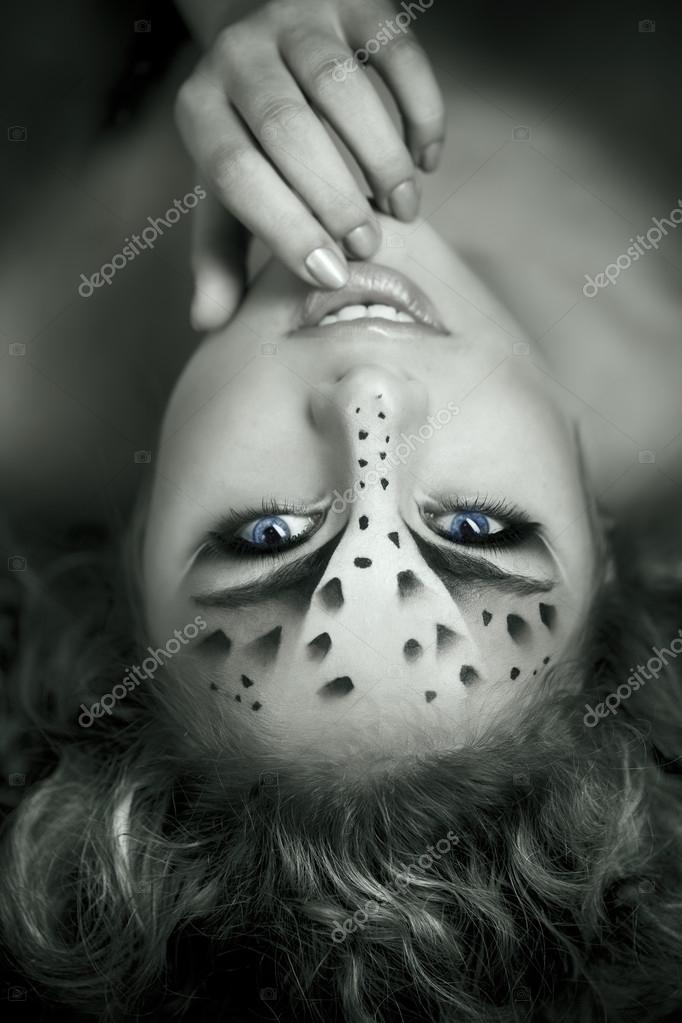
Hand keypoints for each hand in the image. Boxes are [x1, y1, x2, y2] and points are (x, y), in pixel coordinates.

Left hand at [175, 0, 444, 329]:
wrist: (256, 26)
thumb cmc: (245, 133)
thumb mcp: (222, 192)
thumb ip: (218, 254)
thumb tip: (208, 323)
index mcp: (200, 109)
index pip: (236, 172)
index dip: (286, 229)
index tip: (331, 275)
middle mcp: (238, 55)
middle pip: (287, 127)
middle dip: (334, 198)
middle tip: (368, 247)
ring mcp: (295, 19)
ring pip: (341, 86)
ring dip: (381, 158)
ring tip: (402, 209)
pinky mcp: (352, 0)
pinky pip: (396, 50)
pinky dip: (420, 110)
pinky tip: (427, 158)